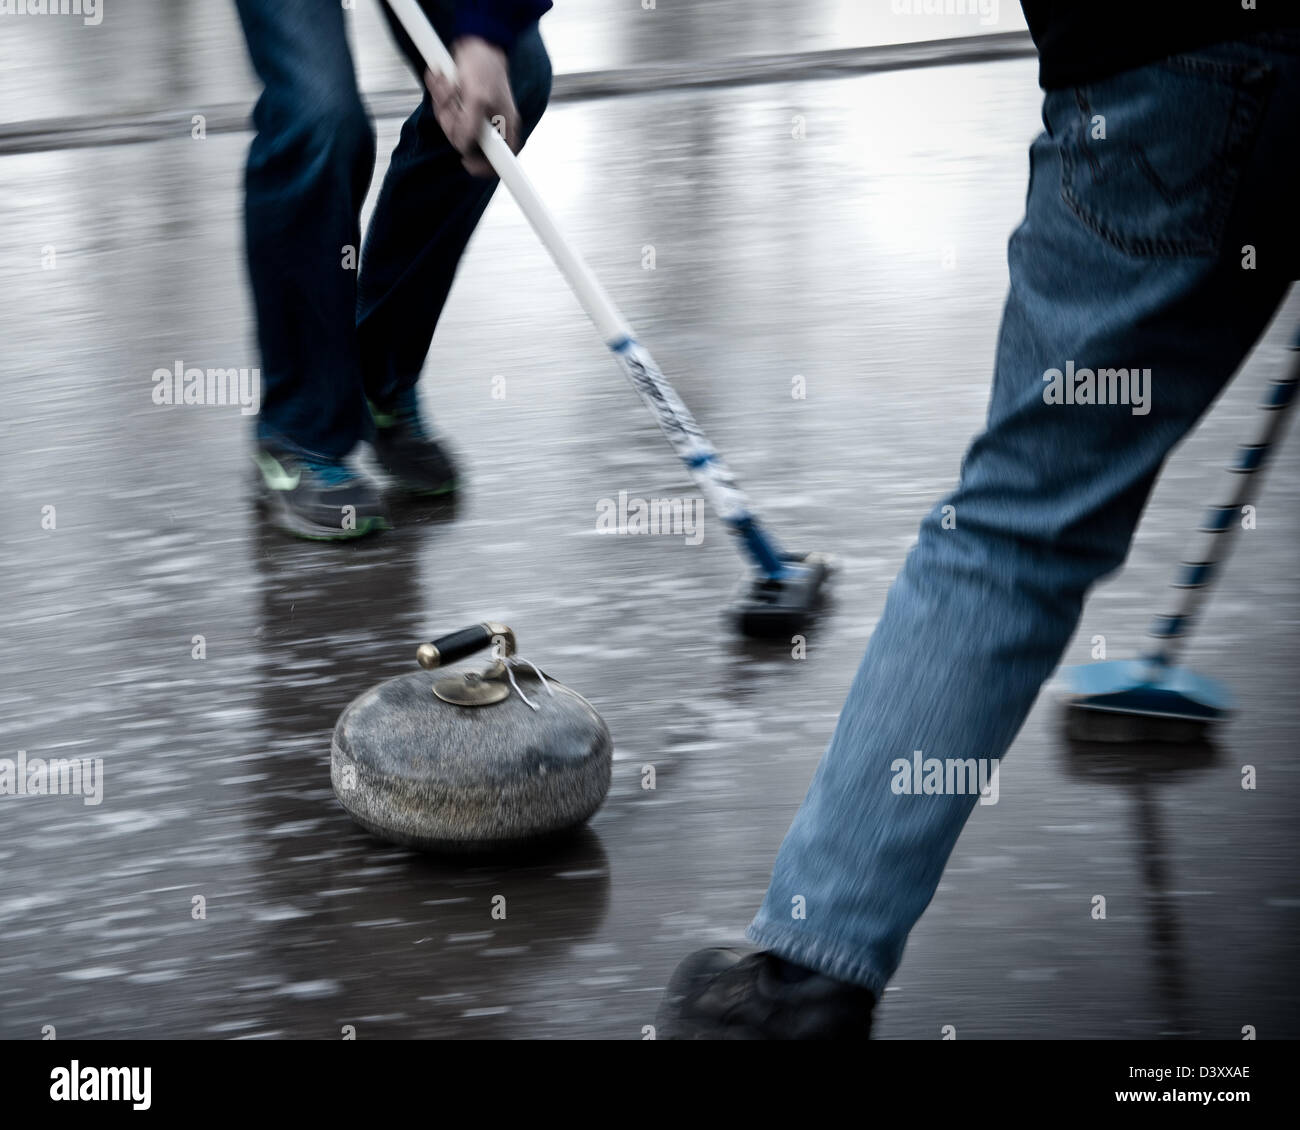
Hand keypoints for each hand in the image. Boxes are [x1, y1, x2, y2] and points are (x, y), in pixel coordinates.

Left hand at [425, 36, 520, 177]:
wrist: (476, 41)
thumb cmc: (485, 67)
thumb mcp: (478, 99)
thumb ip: (470, 128)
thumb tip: (463, 148)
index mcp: (504, 131)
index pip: (497, 164)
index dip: (480, 167)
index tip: (465, 161)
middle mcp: (490, 128)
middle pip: (464, 143)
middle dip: (452, 121)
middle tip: (454, 101)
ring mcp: (474, 117)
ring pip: (450, 126)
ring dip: (443, 104)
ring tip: (449, 84)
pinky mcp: (461, 107)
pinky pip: (444, 111)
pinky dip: (439, 96)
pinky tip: (444, 80)